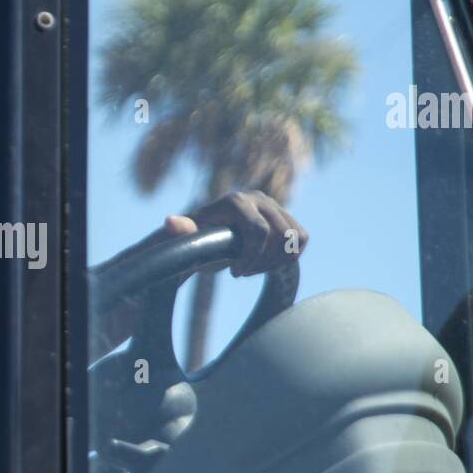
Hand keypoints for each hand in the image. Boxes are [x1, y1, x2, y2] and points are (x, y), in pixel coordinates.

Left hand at [166, 189, 307, 276]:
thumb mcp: (186, 239)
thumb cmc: (194, 240)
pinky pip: (302, 238)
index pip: (259, 231)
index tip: (235, 274)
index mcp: (235, 201)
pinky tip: (266, 262)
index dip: (252, 257)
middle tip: (242, 271)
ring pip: (296, 238)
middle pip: (281, 236)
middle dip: (263, 261)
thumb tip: (170, 222)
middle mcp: (257, 198)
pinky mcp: (285, 215)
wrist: (206, 236)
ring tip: (254, 266)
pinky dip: (289, 256)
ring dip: (277, 260)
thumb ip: (181, 232)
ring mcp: (273, 205)